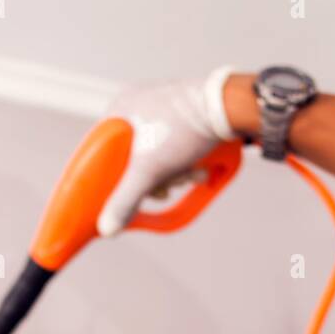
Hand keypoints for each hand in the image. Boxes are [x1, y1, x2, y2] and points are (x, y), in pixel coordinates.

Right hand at [96, 67, 235, 236]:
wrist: (230, 107)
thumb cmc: (185, 130)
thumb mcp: (149, 170)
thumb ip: (126, 200)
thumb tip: (107, 228)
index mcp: (120, 109)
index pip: (104, 152)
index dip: (115, 178)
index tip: (129, 193)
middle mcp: (137, 105)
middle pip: (133, 158)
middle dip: (155, 180)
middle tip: (166, 189)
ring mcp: (161, 107)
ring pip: (157, 154)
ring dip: (175, 174)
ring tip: (191, 176)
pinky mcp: (183, 114)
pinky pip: (174, 145)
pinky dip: (185, 162)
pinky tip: (199, 169)